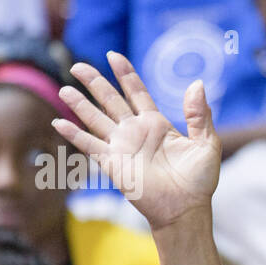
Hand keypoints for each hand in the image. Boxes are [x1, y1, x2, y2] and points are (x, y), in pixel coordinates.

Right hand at [53, 52, 221, 231]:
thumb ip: (200, 115)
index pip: (136, 92)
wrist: (186, 209)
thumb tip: (197, 84)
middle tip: (78, 65)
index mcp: (157, 124)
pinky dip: (74, 134)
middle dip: (95, 82)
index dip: (125, 74)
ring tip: (65, 88)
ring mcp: (122, 147)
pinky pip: (89, 145)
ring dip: (79, 104)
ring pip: (96, 119)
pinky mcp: (113, 164)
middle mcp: (135, 132)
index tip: (113, 56)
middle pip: (110, 100)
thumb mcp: (207, 144)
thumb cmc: (198, 181)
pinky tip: (59, 122)